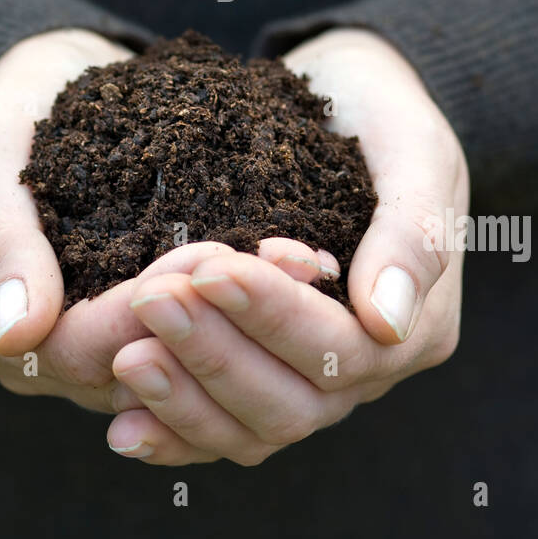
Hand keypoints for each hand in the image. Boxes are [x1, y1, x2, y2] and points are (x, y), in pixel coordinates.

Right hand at [0, 28, 310, 412]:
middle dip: (211, 318)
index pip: (71, 350)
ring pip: (172, 364)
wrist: (50, 82)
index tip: (208, 254)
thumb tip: (14, 335)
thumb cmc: (13, 104)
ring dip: (242, 320)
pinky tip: (300, 267)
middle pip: (129, 368)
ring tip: (305, 263)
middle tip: (282, 258)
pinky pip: (193, 341)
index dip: (141, 314)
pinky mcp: (137, 327)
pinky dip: (245, 312)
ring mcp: (86, 349)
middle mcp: (32, 355)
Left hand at [106, 27, 468, 464]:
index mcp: (413, 325)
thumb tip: (388, 322)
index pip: (340, 348)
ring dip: (186, 399)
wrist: (343, 104)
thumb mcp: (414, 148)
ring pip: (254, 429)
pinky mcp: (263, 376)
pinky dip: (175, 434)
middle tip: (149, 299)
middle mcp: (367, 371)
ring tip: (124, 359)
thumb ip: (415, 232)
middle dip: (216, 355)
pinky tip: (122, 426)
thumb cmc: (380, 114)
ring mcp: (313, 383)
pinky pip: (222, 430)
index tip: (208, 270)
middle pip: (293, 401)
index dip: (273, 315)